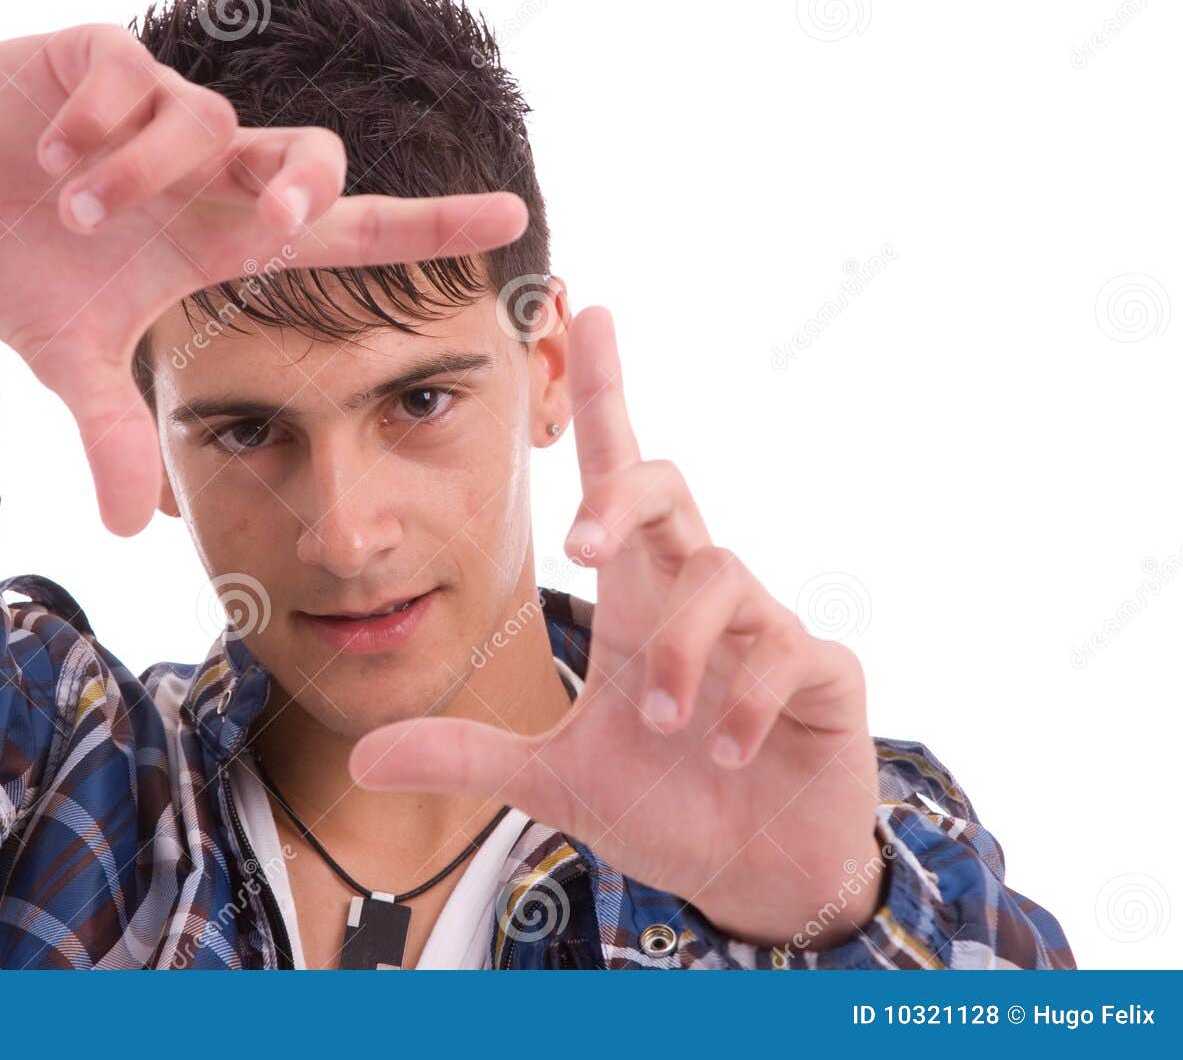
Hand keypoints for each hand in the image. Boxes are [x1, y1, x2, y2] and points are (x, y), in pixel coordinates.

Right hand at [0, 23, 527, 534]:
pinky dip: (95, 120)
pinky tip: (51, 153)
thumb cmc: (30, 273)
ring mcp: (155, 112)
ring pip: (201, 121)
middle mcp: (209, 170)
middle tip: (271, 219)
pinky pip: (126, 72)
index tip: (514, 222)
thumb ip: (112, 431)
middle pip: (307, 153)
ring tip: (72, 210)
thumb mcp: (71, 360)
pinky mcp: (92, 60)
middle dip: (300, 182)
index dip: (430, 225)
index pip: (349, 227)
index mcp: (223, 237)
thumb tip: (129, 528)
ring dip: (139, 175)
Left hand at [349, 307, 882, 950]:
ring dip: (682, 653)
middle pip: (669, 488)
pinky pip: (787, 652)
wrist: (752, 871)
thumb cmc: (662, 802)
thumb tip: (364, 756)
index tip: (590, 310)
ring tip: (667, 728)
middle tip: (582, 549)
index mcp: (636, 602)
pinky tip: (724, 752)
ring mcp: (764, 629)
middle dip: (623, 499)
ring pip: (723, 576)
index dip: (608, 395)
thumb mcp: (552, 780)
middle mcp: (697, 596)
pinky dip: (745, 703)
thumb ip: (466, 755)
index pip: (618, 479)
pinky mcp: (818, 674)